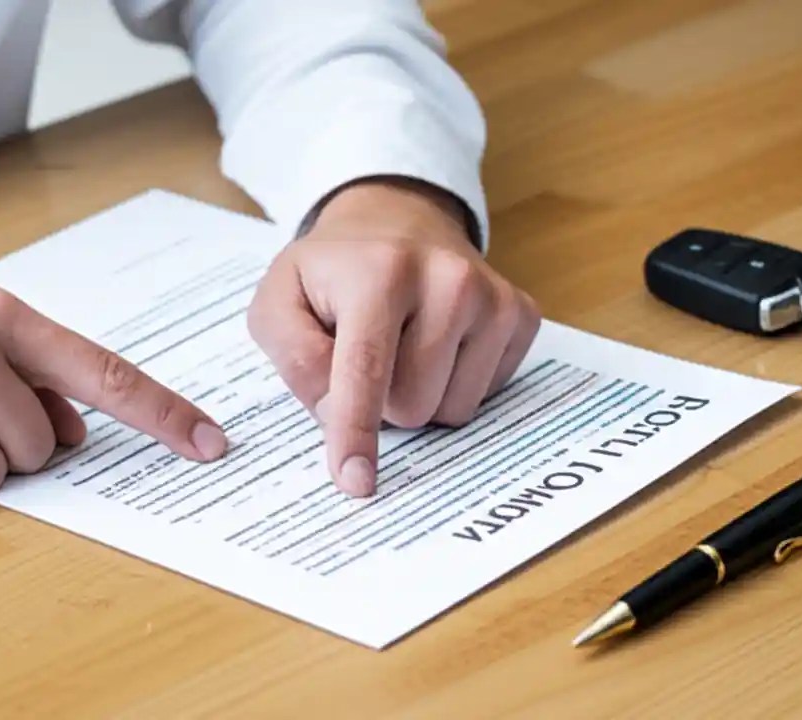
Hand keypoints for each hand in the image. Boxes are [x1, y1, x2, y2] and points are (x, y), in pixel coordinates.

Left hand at [247, 179, 540, 497]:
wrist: (398, 220)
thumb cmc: (334, 272)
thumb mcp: (280, 300)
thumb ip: (293, 357)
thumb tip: (335, 409)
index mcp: (380, 271)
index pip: (368, 370)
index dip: (357, 430)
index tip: (356, 480)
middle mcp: (448, 279)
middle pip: (412, 405)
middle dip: (382, 401)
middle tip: (370, 355)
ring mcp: (492, 298)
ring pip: (452, 411)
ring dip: (419, 395)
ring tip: (405, 346)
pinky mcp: (520, 315)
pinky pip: (485, 398)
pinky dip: (454, 385)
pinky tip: (440, 344)